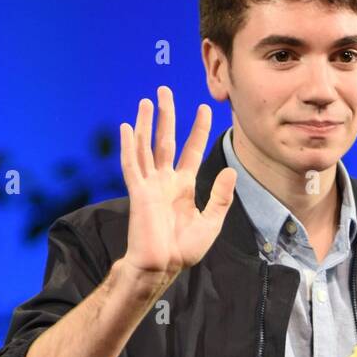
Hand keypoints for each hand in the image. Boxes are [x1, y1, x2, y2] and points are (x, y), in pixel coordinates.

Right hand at [119, 86, 236, 278]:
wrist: (163, 266)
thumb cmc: (184, 250)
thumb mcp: (211, 222)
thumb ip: (220, 197)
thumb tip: (230, 171)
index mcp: (182, 186)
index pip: (190, 150)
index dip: (197, 129)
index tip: (203, 108)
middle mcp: (165, 181)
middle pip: (165, 140)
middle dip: (166, 115)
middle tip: (165, 90)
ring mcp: (150, 185)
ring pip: (146, 147)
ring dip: (145, 123)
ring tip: (146, 100)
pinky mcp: (138, 193)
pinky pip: (132, 165)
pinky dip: (129, 146)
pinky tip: (126, 127)